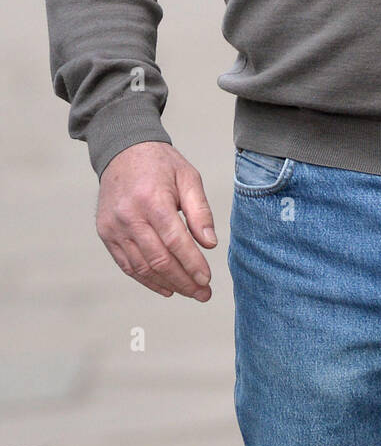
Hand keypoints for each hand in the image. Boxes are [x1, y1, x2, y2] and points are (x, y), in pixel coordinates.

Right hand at [96, 141, 216, 299]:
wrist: (123, 151)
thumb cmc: (161, 164)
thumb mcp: (188, 177)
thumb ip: (200, 211)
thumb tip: (209, 244)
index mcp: (152, 199)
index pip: (175, 241)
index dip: (192, 264)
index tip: (207, 280)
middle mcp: (129, 216)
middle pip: (158, 259)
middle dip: (183, 281)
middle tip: (203, 294)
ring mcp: (114, 227)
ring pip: (142, 267)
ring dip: (167, 284)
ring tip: (189, 292)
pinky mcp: (106, 233)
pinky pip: (126, 264)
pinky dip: (146, 279)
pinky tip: (165, 287)